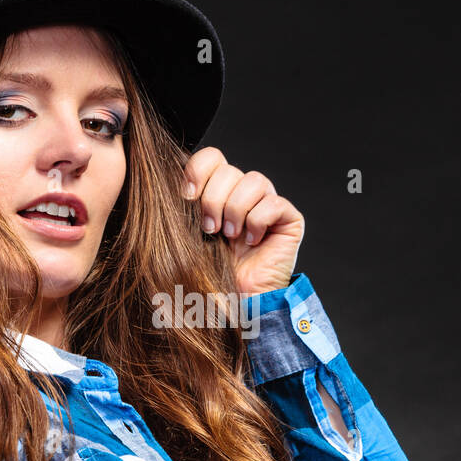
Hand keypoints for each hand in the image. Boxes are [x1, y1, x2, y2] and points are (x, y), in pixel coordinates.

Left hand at [181, 146, 304, 295]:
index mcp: (218, 191)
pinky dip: (258, 222)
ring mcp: (268, 204)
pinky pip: (274, 202)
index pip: (212, 157)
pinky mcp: (288, 219)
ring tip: (230, 237)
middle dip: (214, 199)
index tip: (187, 197)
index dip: (198, 170)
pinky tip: (252, 242)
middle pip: (228, 169)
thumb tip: (171, 182)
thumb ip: (182, 207)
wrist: (235, 303)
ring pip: (254, 180)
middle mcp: (243, 194)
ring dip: (236, 210)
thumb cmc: (209, 274)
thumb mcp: (187, 236)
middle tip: (210, 229)